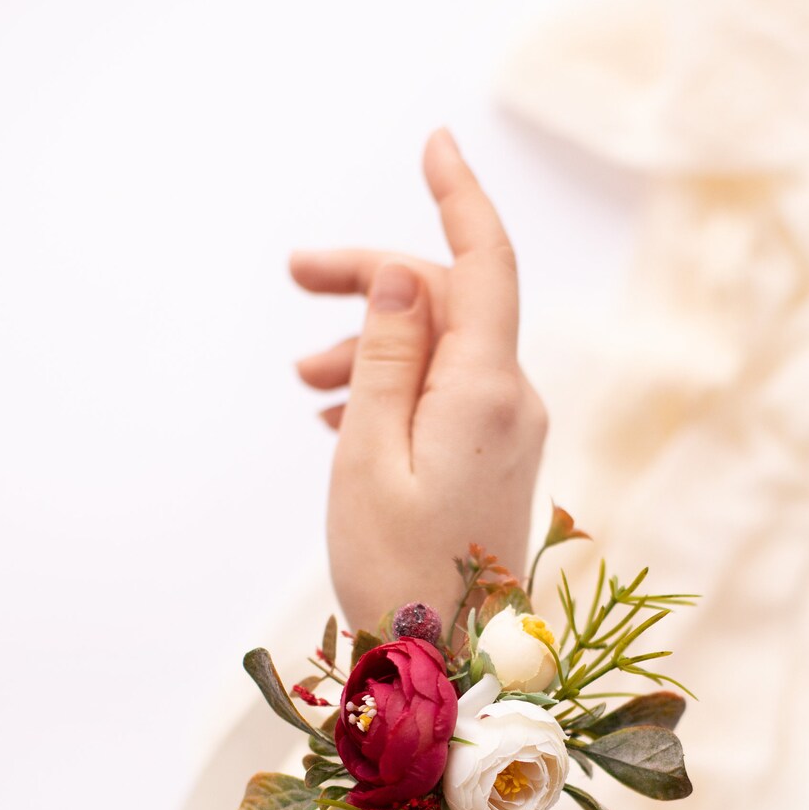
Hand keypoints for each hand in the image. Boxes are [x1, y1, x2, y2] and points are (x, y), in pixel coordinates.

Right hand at [289, 128, 546, 633]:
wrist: (448, 668)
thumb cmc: (397, 570)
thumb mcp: (368, 454)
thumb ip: (385, 355)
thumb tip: (399, 273)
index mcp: (486, 390)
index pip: (483, 263)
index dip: (459, 195)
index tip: (433, 141)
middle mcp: (513, 401)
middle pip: (448, 301)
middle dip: (372, 281)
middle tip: (295, 277)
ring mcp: (512, 432)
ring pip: (442, 350)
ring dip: (372, 345)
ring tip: (305, 384)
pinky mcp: (500, 460)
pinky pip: (448, 395)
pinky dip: (394, 388)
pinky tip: (343, 419)